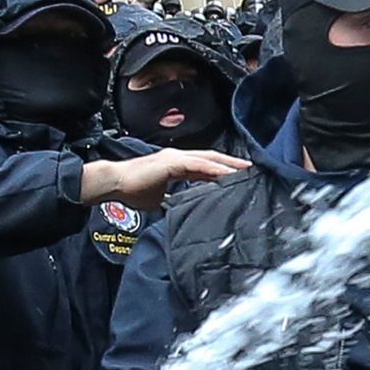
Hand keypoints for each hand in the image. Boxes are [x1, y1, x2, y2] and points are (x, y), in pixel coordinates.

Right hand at [79, 148, 250, 211]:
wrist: (114, 184)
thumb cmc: (133, 191)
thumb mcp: (161, 198)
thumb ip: (175, 200)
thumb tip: (185, 212)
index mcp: (178, 165)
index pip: (207, 166)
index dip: (225, 170)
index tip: (242, 177)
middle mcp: (180, 157)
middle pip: (213, 159)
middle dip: (234, 165)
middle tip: (255, 170)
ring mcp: (176, 157)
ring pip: (209, 159)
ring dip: (229, 165)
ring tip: (248, 171)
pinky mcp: (172, 162)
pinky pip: (198, 164)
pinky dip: (215, 168)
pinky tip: (228, 173)